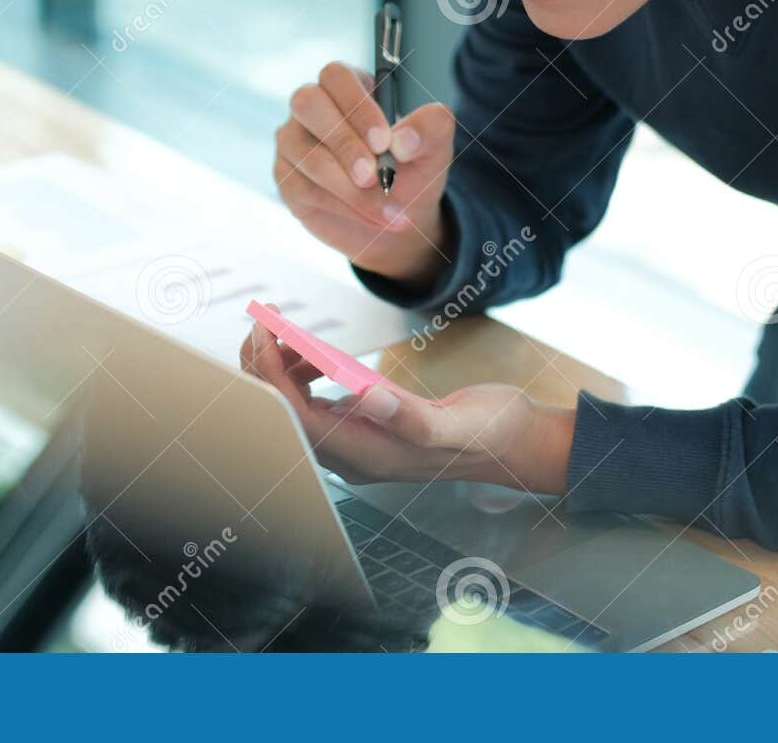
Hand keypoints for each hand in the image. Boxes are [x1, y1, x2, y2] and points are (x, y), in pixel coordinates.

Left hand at [240, 310, 575, 495]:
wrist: (515, 444)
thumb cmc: (491, 433)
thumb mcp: (456, 424)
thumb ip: (410, 417)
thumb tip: (367, 397)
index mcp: (366, 456)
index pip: (296, 417)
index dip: (270, 376)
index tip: (262, 331)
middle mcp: (354, 456)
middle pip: (287, 414)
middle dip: (265, 368)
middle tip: (263, 321)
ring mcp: (359, 444)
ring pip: (299, 408)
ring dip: (284, 369)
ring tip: (287, 331)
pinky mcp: (368, 429)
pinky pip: (320, 403)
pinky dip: (307, 374)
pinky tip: (313, 353)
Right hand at [274, 61, 455, 287]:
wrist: (394, 217)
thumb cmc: (411, 171)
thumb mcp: (432, 149)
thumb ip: (431, 130)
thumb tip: (405, 140)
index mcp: (349, 87)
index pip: (336, 76)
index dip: (357, 107)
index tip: (385, 142)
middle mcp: (314, 108)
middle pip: (308, 103)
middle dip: (344, 142)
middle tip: (375, 176)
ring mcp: (294, 142)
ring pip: (308, 156)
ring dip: (350, 188)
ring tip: (388, 209)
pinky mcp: (287, 178)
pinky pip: (304, 188)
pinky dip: (344, 207)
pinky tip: (373, 218)